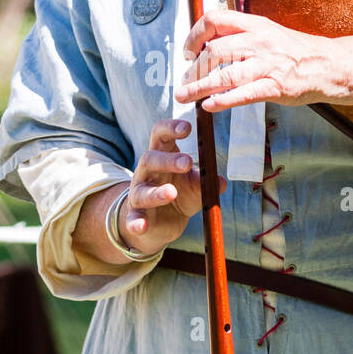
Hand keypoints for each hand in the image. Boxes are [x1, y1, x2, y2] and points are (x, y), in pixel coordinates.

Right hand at [119, 117, 225, 254]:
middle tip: (187, 162)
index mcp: (162, 156)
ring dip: (156, 192)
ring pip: (142, 190)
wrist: (160, 223)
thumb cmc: (179, 195)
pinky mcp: (135, 217)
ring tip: (172, 193)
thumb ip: (206, 182)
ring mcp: (138, 194)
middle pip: (149, 158)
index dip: (171, 128)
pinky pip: (133, 219)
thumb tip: (220, 181)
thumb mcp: (196, 187)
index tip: (188, 127)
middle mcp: (146, 173)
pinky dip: (136, 222)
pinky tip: (141, 226)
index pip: (160, 134)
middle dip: (168, 160)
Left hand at [174, 9, 352, 111]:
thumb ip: (240, 35)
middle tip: (184, 81)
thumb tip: (208, 44)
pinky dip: (224, 100)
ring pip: (226, 74)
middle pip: (215, 50)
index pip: (215, 20)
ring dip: (200, 87)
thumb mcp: (267, 33)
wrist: (330, 64)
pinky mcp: (276, 86)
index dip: (194, 35)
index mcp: (254, 25)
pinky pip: (245, 93)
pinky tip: (210, 106)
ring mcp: (268, 64)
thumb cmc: (295, 51)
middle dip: (193, 68)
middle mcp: (259, 41)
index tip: (187, 52)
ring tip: (185, 96)